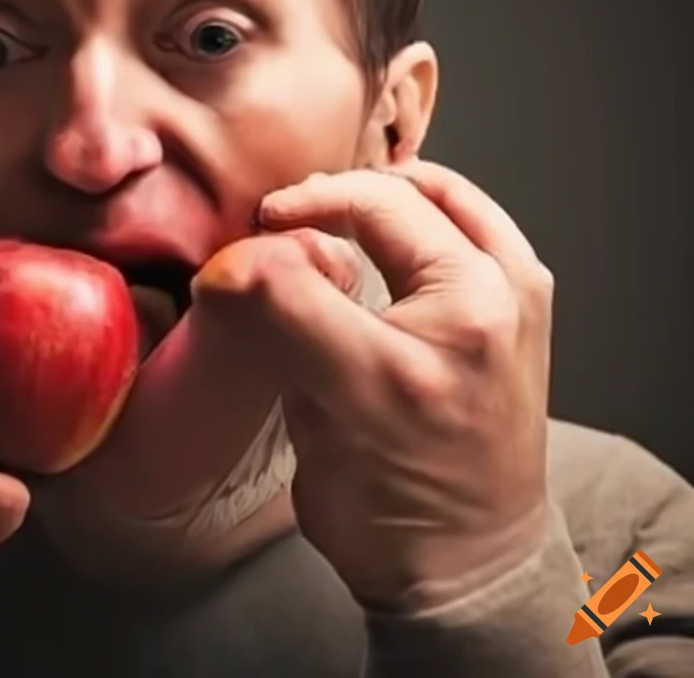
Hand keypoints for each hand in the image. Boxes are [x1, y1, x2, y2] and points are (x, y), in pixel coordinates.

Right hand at [201, 161, 553, 609]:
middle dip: (328, 195)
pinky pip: (473, 221)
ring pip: (443, 195)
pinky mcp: (527, 305)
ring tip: (328, 211)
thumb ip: (282, 318)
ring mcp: (521, 296)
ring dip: (378, 193)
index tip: (249, 230)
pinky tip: (384, 228)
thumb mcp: (322, 414)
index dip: (290, 214)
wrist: (467, 565)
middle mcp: (501, 294)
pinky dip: (423, 209)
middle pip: (400, 196)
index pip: (355, 224)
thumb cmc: (390, 506)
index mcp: (458, 316)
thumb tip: (232, 257)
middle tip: (280, 217)